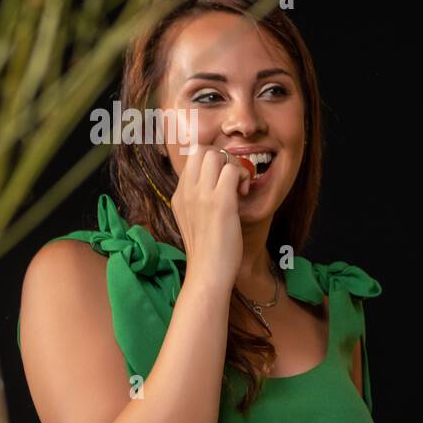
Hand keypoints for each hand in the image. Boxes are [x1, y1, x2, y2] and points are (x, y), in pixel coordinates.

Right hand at [171, 144, 248, 292]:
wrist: (208, 272)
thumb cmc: (208, 251)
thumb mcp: (193, 221)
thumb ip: (198, 202)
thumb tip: (214, 188)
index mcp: (178, 195)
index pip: (191, 159)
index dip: (211, 162)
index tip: (222, 181)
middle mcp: (186, 192)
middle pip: (201, 150)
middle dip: (222, 158)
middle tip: (232, 180)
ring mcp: (201, 195)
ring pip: (216, 155)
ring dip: (234, 166)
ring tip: (238, 187)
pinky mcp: (220, 202)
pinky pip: (233, 170)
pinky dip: (243, 176)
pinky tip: (243, 194)